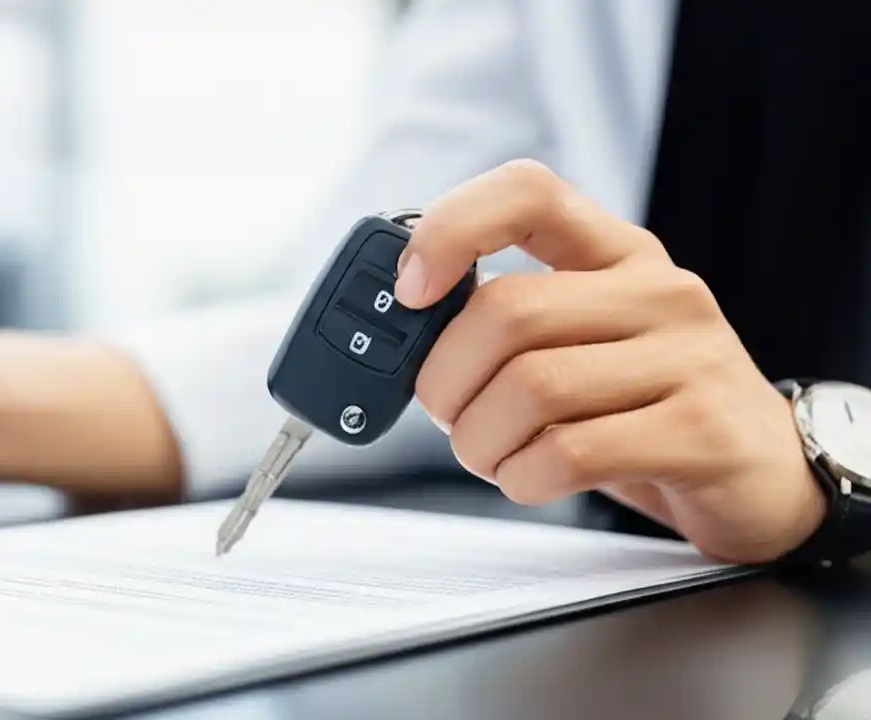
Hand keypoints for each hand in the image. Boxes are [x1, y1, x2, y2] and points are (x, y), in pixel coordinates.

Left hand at [397, 160, 824, 562]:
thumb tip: (408, 327)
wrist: (766, 474)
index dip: (450, 229)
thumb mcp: (585, 342)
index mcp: (617, 254)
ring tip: (491, 454)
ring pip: (532, 387)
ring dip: (480, 439)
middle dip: (445, 380)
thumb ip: (511, 323)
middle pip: (508, 312)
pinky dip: (522, 476)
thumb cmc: (647, 406)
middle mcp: (658, 292)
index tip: (411, 289)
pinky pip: (571, 452)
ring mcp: (688, 358)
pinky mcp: (702, 432)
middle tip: (448, 415)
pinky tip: (529, 477)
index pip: (527, 192)